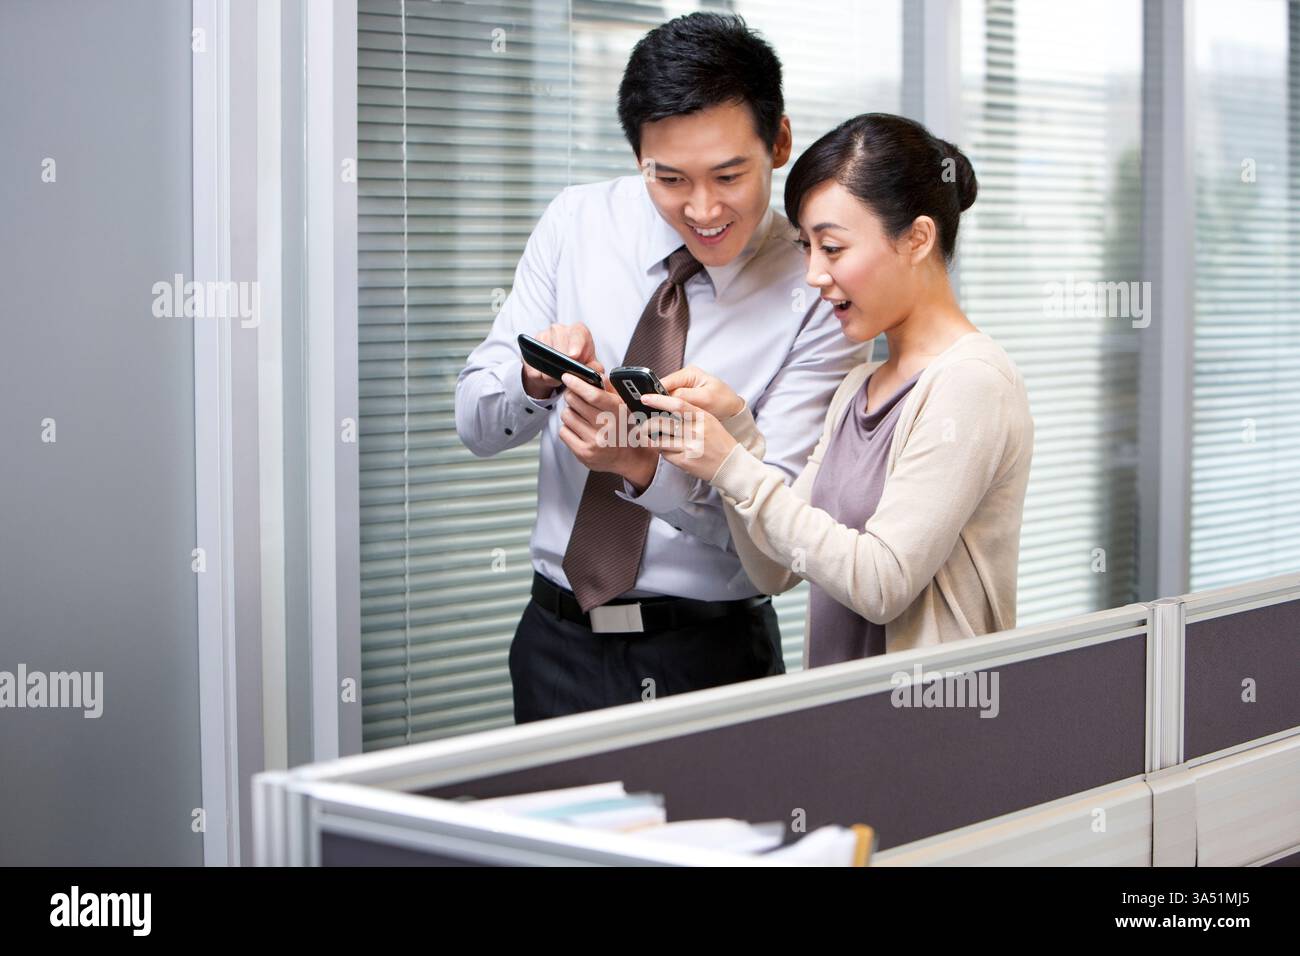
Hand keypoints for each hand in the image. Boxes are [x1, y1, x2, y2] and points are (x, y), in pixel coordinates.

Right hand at [521, 323, 599, 399]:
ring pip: (544, 357)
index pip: (577, 334)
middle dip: (562, 366)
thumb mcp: (590, 365)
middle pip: (559, 347)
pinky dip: (539, 376)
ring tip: (556, 378)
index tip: (574, 356)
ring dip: (550, 373)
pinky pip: (533, 365)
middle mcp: (559, 329)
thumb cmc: (578, 362)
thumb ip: (595, 368)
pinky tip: (544, 376)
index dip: (576, 345)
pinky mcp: (529, 347)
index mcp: (578, 330)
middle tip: (566, 377)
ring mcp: (543, 336)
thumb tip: (594, 372)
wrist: (559, 364)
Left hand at [557, 371, 657, 491]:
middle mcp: (606, 428)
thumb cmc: (625, 429)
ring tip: (581, 417)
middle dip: (572, 396)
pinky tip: (579, 430)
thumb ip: (608, 389)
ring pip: (566, 416)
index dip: (577, 383)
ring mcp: (594, 442)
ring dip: (570, 413)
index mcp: (617, 412)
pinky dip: (568, 428)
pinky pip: (563, 432)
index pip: (593, 395)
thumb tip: (593, 374)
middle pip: (574, 402)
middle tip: (576, 398)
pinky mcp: (583, 453)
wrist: (630, 457)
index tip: (567, 377)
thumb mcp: (623, 406)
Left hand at [637, 392, 738, 482]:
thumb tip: (664, 407)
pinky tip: (663, 448)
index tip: (645, 398)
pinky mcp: (685, 461)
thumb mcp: (709, 421)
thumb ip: (690, 413)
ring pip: (659, 440)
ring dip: (648, 438)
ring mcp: (690, 447)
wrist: (730, 464)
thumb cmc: (718, 441)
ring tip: (645, 435)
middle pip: (662, 423)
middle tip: (641, 423)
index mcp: (702, 417)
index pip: (677, 404)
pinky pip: (664, 454)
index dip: (659, 400)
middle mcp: (695, 431)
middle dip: (646, 423)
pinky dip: (660, 450)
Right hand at [658, 365, 743, 419]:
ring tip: (658, 420)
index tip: (646, 403)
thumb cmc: (724, 401)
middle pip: (662, 391)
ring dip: (662, 409)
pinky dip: (668, 414)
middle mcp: (683, 380)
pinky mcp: (683, 403)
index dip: (655, 393)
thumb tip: (667, 397)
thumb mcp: (706, 398)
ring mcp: (683, 391)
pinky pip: (670, 407)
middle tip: (651, 415)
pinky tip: (667, 422)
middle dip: (657, 402)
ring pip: (665, 400)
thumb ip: (685, 396)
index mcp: (689, 373)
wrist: (734, 412)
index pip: (665, 382)